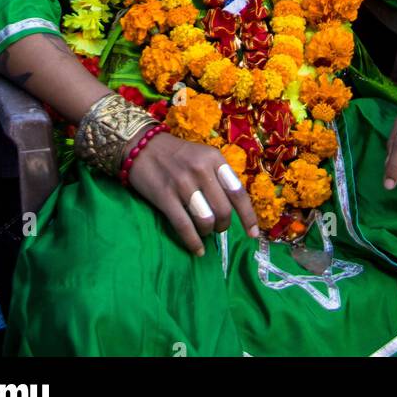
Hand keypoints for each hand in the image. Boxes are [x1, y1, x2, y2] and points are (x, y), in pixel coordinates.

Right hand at [126, 130, 259, 254]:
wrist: (142, 146)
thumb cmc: (177, 154)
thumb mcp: (203, 156)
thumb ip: (219, 176)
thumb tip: (234, 206)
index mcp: (214, 159)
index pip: (238, 192)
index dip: (248, 216)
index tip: (253, 234)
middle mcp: (201, 170)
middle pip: (223, 210)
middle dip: (223, 226)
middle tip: (218, 227)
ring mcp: (183, 184)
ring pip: (206, 220)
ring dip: (208, 232)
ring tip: (204, 231)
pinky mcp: (165, 197)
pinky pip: (184, 226)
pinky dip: (193, 242)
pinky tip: (197, 249)